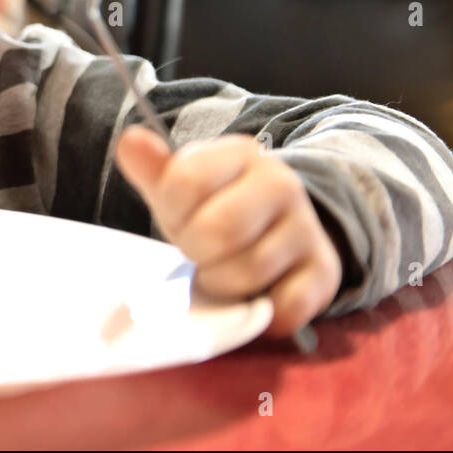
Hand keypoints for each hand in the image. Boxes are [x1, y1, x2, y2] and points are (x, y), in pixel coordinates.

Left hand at [114, 125, 342, 339]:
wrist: (272, 232)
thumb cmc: (212, 208)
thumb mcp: (178, 186)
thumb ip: (152, 168)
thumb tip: (129, 141)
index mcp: (240, 153)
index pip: (185, 182)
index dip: (172, 211)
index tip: (180, 216)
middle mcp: (282, 183)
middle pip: (217, 231)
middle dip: (196, 252)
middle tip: (200, 251)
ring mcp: (308, 228)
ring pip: (247, 273)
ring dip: (222, 284)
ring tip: (222, 271)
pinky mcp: (324, 272)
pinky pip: (284, 306)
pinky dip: (260, 311)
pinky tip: (253, 294)